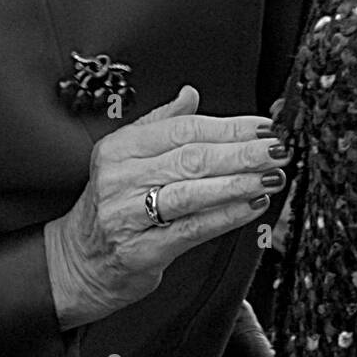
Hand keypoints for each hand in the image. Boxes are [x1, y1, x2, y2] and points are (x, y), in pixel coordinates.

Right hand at [44, 86, 289, 329]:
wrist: (79, 261)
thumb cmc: (111, 205)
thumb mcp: (124, 156)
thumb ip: (159, 123)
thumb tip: (190, 94)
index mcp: (121, 148)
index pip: (183, 128)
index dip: (228, 125)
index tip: (262, 125)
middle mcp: (122, 178)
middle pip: (192, 157)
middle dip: (242, 151)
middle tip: (277, 148)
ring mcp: (130, 215)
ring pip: (194, 191)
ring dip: (239, 182)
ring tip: (270, 175)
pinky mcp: (143, 250)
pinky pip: (193, 228)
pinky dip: (227, 216)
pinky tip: (252, 205)